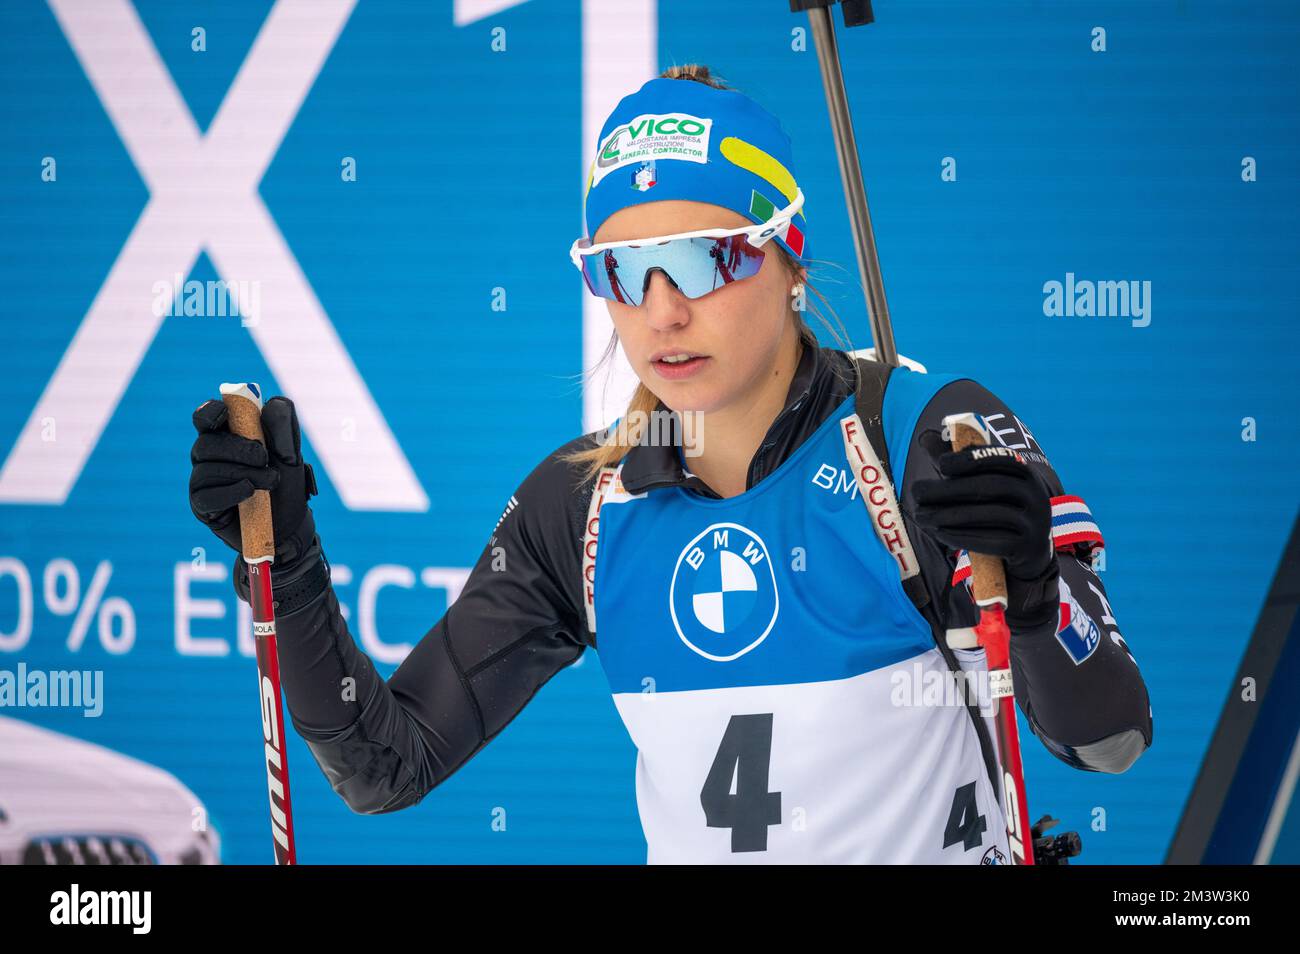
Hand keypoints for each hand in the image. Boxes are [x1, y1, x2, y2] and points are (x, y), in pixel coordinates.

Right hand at [188, 395, 317, 567]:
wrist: (291, 527)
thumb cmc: (286, 487)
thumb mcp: (291, 456)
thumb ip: (284, 429)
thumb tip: (273, 403)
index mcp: (227, 437)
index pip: (207, 418)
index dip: (211, 412)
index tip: (225, 415)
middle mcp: (209, 457)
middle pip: (207, 443)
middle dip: (237, 448)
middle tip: (264, 457)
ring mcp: (203, 482)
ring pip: (207, 469)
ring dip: (243, 472)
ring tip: (270, 481)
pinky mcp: (203, 507)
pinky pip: (207, 495)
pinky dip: (231, 492)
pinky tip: (249, 492)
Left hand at [909, 428, 1052, 581]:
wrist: (1029, 550)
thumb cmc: (997, 507)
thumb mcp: (981, 482)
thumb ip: (956, 461)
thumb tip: (924, 437)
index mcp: (1025, 473)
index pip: (1001, 458)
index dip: (972, 458)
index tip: (941, 464)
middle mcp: (1036, 495)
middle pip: (990, 487)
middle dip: (949, 489)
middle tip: (917, 492)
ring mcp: (1036, 523)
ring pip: (990, 515)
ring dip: (950, 515)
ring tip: (921, 516)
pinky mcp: (1028, 547)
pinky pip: (993, 542)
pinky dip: (963, 537)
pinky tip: (940, 533)